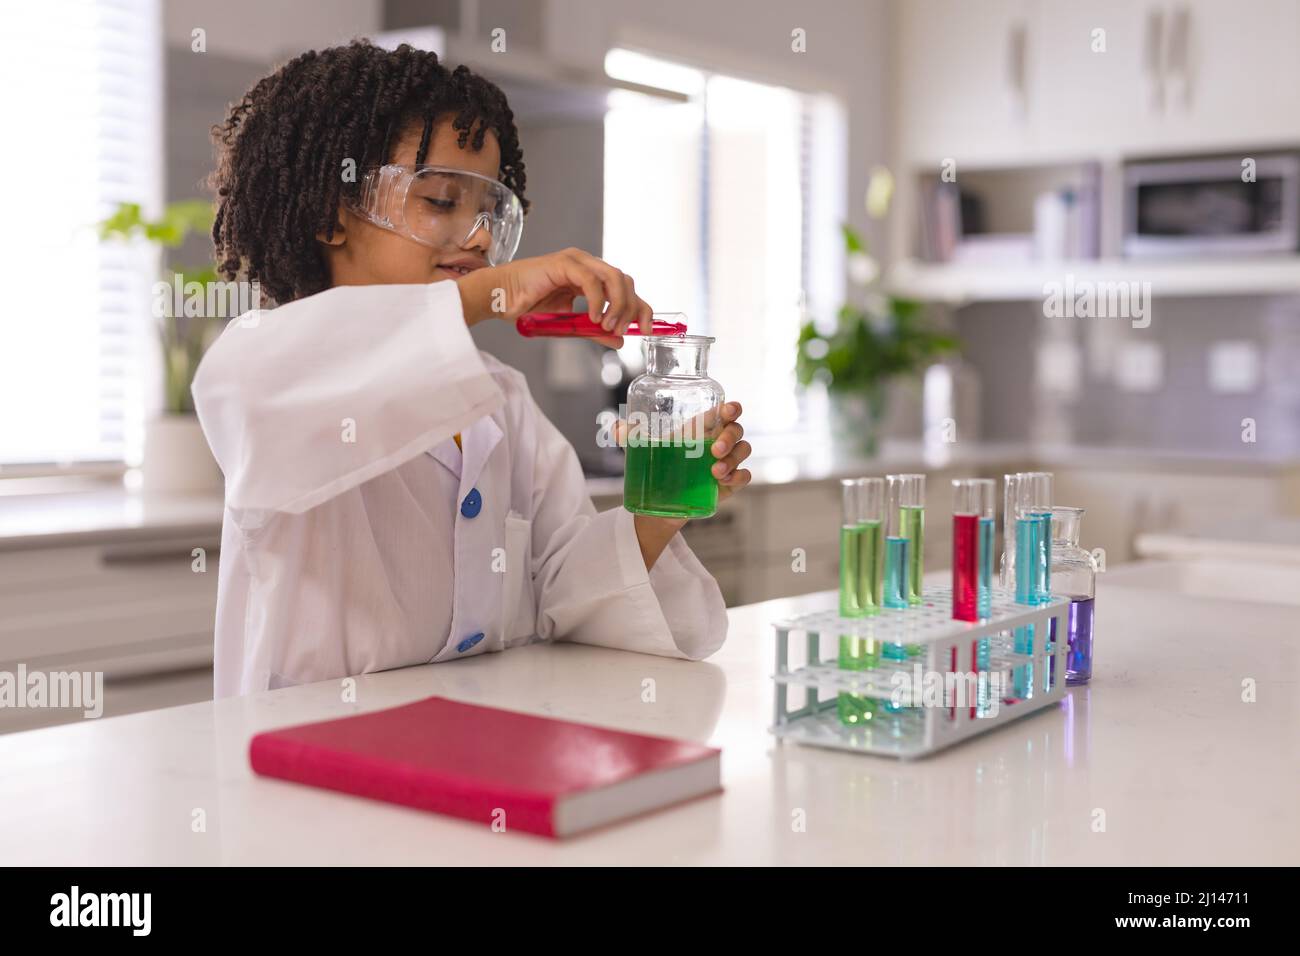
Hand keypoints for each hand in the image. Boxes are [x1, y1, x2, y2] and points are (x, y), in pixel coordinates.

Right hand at [456, 248, 651, 347]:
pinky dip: (598, 300)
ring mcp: (576, 261)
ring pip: (614, 277)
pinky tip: (593, 317)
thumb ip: (595, 330)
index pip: (626, 288)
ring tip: (607, 325)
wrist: (500, 298)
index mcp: (591, 276)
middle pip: (625, 281)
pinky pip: (591, 280)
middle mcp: (587, 265)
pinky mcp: (564, 263)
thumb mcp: (570, 324)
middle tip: (622, 330)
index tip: (647, 329)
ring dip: (617, 305)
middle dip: (631, 308)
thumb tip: (620, 340)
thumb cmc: (529, 306)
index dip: (641, 307)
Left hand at [622, 401, 751, 570]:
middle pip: (736, 430)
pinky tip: (725, 481)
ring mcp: (725, 462)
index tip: (727, 410)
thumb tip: (615, 429)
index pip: (724, 411)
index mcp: (701, 428)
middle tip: (714, 450)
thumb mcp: (640, 450)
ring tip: (714, 472)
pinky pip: (744, 476)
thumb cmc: (656, 467)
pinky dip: (739, 476)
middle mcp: (717, 442)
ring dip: (733, 458)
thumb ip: (628, 436)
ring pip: (743, 451)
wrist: (659, 502)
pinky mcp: (728, 484)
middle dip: (730, 437)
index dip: (731, 408)